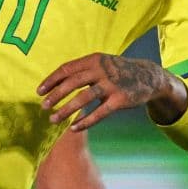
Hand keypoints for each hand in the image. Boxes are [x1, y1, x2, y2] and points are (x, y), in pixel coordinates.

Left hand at [38, 53, 183, 132]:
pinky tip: (74, 128)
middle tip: (44, 107)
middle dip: (55, 96)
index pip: (67, 69)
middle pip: (72, 83)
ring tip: (54, 120)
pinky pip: (99, 113)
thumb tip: (54, 84)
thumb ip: (81, 71)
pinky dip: (85, 121)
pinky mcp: (120, 100)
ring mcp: (111, 85)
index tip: (39, 92)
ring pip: (83, 99)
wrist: (149, 76)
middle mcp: (101, 70)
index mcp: (93, 60)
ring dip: (66, 110)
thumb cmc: (117, 71)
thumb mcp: (100, 64)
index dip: (51, 80)